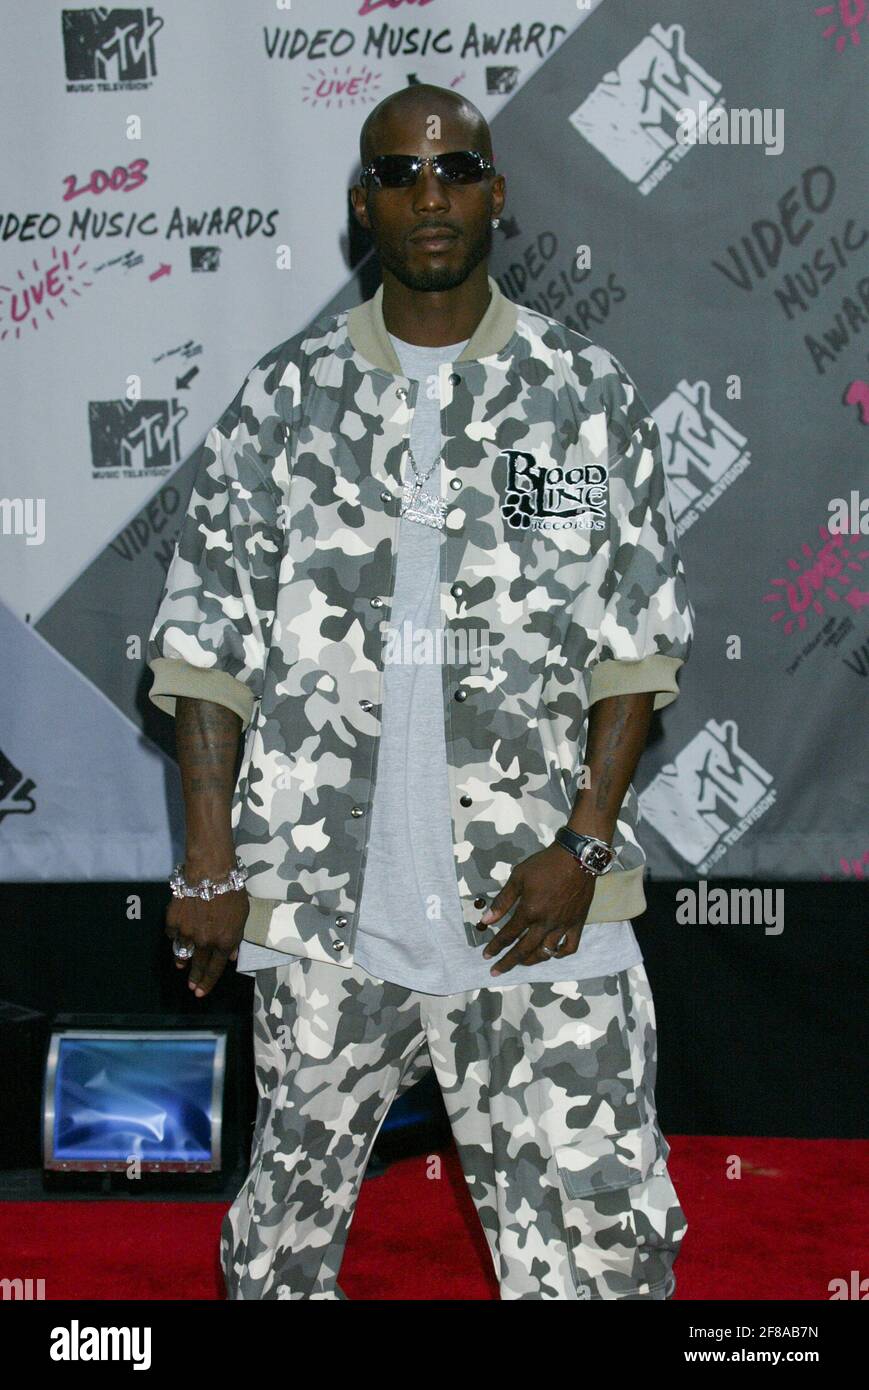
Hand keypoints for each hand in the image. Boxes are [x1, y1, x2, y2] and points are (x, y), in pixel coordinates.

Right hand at [164, 880, 248, 998]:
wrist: (210, 873)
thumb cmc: (232, 892)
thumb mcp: (242, 916)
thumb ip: (235, 938)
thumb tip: (230, 956)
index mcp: (224, 942)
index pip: (215, 969)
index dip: (208, 983)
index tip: (201, 992)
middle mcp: (204, 942)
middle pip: (198, 966)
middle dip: (195, 979)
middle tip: (192, 987)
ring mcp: (187, 933)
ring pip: (182, 952)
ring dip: (182, 961)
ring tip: (181, 966)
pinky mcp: (173, 921)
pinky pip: (172, 934)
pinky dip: (175, 936)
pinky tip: (176, 936)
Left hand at [476, 843, 595, 976]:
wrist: (576, 858)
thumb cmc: (544, 865)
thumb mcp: (518, 877)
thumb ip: (502, 901)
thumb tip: (486, 920)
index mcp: (529, 911)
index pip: (508, 935)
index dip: (495, 946)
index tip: (486, 955)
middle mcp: (545, 924)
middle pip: (524, 950)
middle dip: (508, 962)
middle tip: (496, 971)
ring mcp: (563, 926)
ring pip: (546, 952)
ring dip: (531, 960)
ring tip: (521, 963)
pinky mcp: (577, 924)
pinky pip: (570, 947)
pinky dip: (560, 954)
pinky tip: (552, 954)